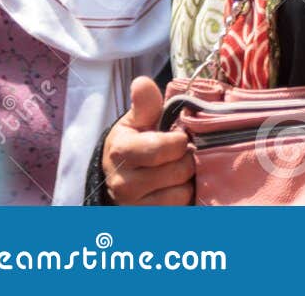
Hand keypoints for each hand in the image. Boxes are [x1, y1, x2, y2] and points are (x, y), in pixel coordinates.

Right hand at [102, 77, 193, 204]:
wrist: (117, 177)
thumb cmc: (134, 142)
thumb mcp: (137, 121)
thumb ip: (145, 104)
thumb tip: (142, 82)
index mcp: (121, 152)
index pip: (165, 148)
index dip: (180, 141)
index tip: (180, 137)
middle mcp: (123, 184)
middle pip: (180, 170)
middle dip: (187, 159)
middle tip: (181, 154)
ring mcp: (133, 207)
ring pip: (182, 193)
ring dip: (187, 180)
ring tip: (178, 171)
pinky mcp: (146, 221)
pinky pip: (180, 210)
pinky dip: (184, 198)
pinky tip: (177, 188)